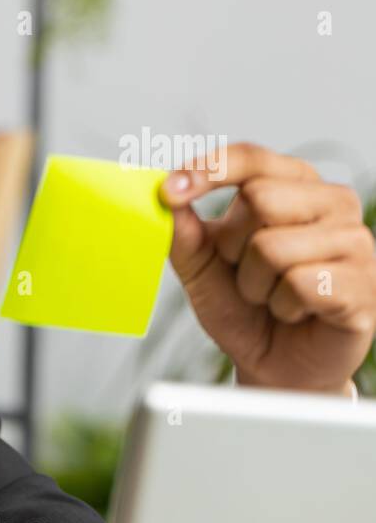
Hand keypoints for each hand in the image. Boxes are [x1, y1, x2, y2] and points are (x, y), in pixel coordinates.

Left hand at [162, 142, 375, 394]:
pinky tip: (295, 312)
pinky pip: (300, 285)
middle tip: (245, 273)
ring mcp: (356, 241)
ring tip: (271, 297)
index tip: (169, 190)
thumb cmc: (244, 308)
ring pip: (274, 247)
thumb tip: (167, 196)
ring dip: (255, 285)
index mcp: (295, 185)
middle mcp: (333, 203)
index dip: (209, 170)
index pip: (251, 158)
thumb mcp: (201, 268)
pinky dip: (282, 306)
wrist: (275, 364)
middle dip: (233, 247)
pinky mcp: (364, 283)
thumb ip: (184, 233)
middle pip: (259, 199)